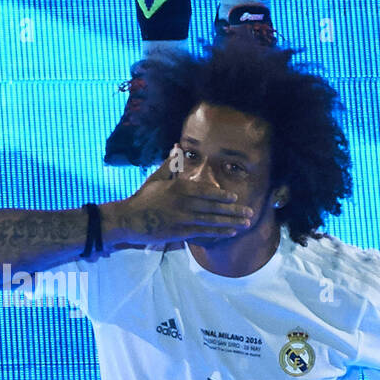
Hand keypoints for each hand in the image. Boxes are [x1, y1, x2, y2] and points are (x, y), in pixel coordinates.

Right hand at [101, 146, 254, 246]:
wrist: (129, 219)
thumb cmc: (144, 198)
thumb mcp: (156, 178)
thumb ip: (170, 164)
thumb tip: (177, 146)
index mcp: (179, 187)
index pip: (205, 191)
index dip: (221, 195)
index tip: (235, 197)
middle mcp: (184, 203)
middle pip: (213, 207)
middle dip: (234, 210)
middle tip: (250, 212)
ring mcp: (183, 218)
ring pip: (212, 221)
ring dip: (231, 222)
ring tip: (247, 223)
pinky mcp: (181, 232)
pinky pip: (204, 232)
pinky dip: (219, 232)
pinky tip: (232, 232)